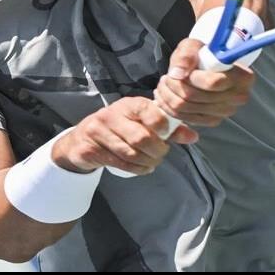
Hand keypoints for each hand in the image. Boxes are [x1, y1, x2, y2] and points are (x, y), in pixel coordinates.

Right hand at [52, 97, 198, 176]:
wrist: (81, 141)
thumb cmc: (118, 129)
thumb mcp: (141, 123)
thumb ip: (168, 129)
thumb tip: (193, 137)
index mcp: (127, 104)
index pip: (148, 110)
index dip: (163, 125)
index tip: (167, 135)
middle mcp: (111, 115)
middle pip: (141, 137)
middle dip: (157, 150)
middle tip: (162, 153)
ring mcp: (98, 132)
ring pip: (131, 153)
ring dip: (148, 162)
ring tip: (152, 162)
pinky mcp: (91, 150)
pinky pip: (120, 163)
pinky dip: (137, 169)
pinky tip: (142, 167)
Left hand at [154, 38, 255, 126]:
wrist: (207, 67)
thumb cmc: (204, 55)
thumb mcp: (194, 46)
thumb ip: (187, 55)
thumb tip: (178, 73)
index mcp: (242, 76)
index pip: (213, 82)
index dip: (192, 78)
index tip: (182, 71)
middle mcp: (238, 96)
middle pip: (197, 97)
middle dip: (174, 86)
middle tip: (166, 77)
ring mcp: (226, 111)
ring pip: (187, 108)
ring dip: (168, 96)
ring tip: (164, 85)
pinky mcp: (213, 120)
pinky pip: (185, 118)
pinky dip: (170, 107)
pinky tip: (166, 96)